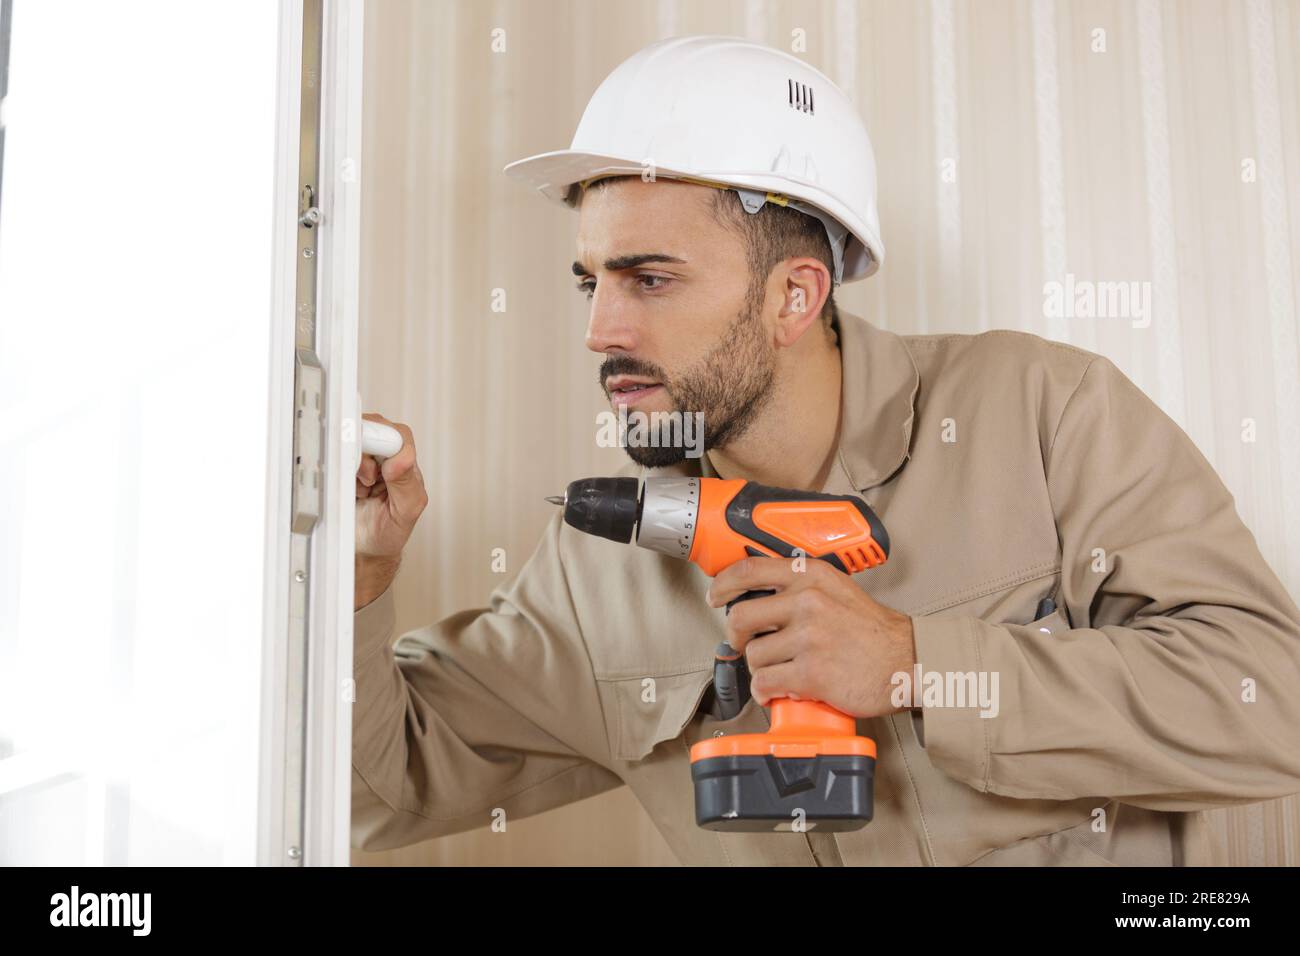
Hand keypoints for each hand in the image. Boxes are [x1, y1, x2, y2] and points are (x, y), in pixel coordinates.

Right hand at [355, 413, 426, 607]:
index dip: (383, 445)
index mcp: (406, 464)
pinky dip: (336, 472)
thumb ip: (407, 484)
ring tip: (359, 490)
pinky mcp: (342, 464)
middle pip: (370, 429)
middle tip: (366, 481)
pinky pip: (332, 455)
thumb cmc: (388, 530)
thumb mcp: (405, 513)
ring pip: (349, 440)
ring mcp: (362, 458)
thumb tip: (402, 458)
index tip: (374, 469)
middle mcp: (385, 456)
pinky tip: (347, 490)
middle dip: (363, 456)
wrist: (363, 547)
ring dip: (350, 466)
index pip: (397, 435)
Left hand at [706, 556, 915, 718]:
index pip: (750, 570)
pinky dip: (766, 692)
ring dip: (761, 669)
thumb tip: (761, 597)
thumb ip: (803, 587)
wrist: (907, 661)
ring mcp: (809, 638)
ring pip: (753, 656)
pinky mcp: (811, 673)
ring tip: (781, 671)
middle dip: (737, 637)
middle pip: (741, 618)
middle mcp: (808, 602)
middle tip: (747, 645)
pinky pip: (765, 684)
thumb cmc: (874, 631)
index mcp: (812, 577)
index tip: (715, 596)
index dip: (723, 584)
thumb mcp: (838, 590)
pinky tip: (779, 691)